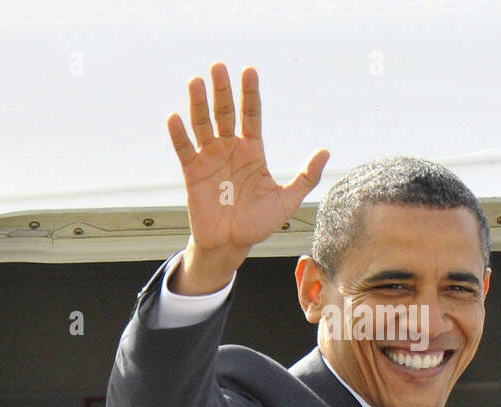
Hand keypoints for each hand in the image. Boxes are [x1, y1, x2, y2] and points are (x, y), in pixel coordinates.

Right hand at [167, 63, 328, 293]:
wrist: (230, 245)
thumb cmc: (258, 224)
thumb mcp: (287, 200)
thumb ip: (306, 176)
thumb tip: (325, 151)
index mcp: (253, 151)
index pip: (251, 114)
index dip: (250, 94)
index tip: (249, 71)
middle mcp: (230, 149)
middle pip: (225, 113)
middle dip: (222, 90)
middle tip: (218, 67)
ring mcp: (210, 159)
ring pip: (203, 125)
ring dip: (198, 104)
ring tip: (196, 82)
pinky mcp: (192, 173)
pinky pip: (184, 149)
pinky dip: (178, 134)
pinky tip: (174, 117)